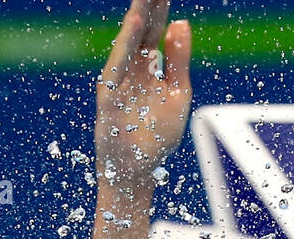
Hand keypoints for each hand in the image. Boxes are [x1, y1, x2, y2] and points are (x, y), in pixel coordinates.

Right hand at [94, 0, 190, 198]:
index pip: (157, 31)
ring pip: (130, 40)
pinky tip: (136, 22)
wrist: (139, 168)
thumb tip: (182, 22)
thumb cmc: (158, 134)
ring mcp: (121, 78)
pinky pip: (119, 61)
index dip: (162, 9)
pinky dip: (127, 41)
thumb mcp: (178, 92)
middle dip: (150, 6)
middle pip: (143, 30)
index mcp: (150, 67)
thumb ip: (179, 59)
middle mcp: (134, 68)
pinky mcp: (111, 91)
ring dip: (138, 15)